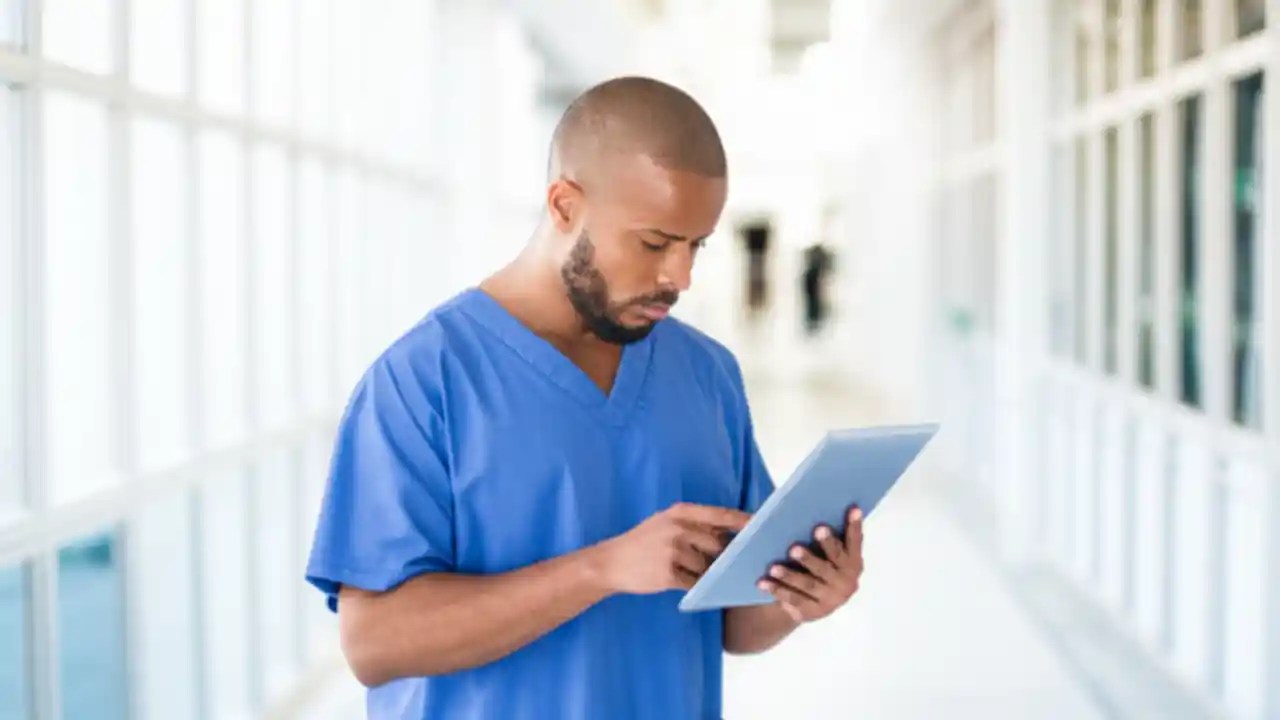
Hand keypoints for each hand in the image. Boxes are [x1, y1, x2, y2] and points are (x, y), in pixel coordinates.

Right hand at [591, 502, 751, 594]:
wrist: (610, 562)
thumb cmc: (642, 542)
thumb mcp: (665, 523)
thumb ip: (694, 524)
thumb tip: (731, 532)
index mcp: (679, 512)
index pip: (721, 515)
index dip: (744, 522)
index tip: (763, 527)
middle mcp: (678, 528)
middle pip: (717, 545)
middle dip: (721, 557)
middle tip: (725, 563)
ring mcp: (673, 551)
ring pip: (706, 567)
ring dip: (701, 573)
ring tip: (682, 570)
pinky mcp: (668, 574)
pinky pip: (694, 582)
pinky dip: (692, 585)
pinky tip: (678, 581)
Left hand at [757, 505, 863, 622]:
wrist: (810, 605)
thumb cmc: (819, 566)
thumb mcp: (827, 552)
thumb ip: (827, 535)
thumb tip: (809, 503)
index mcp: (853, 562)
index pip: (855, 542)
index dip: (854, 527)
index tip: (852, 508)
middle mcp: (846, 582)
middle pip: (830, 566)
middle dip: (813, 556)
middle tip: (795, 547)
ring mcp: (830, 599)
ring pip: (808, 584)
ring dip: (790, 575)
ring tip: (773, 567)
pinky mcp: (811, 611)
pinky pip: (793, 599)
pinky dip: (777, 590)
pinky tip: (763, 582)